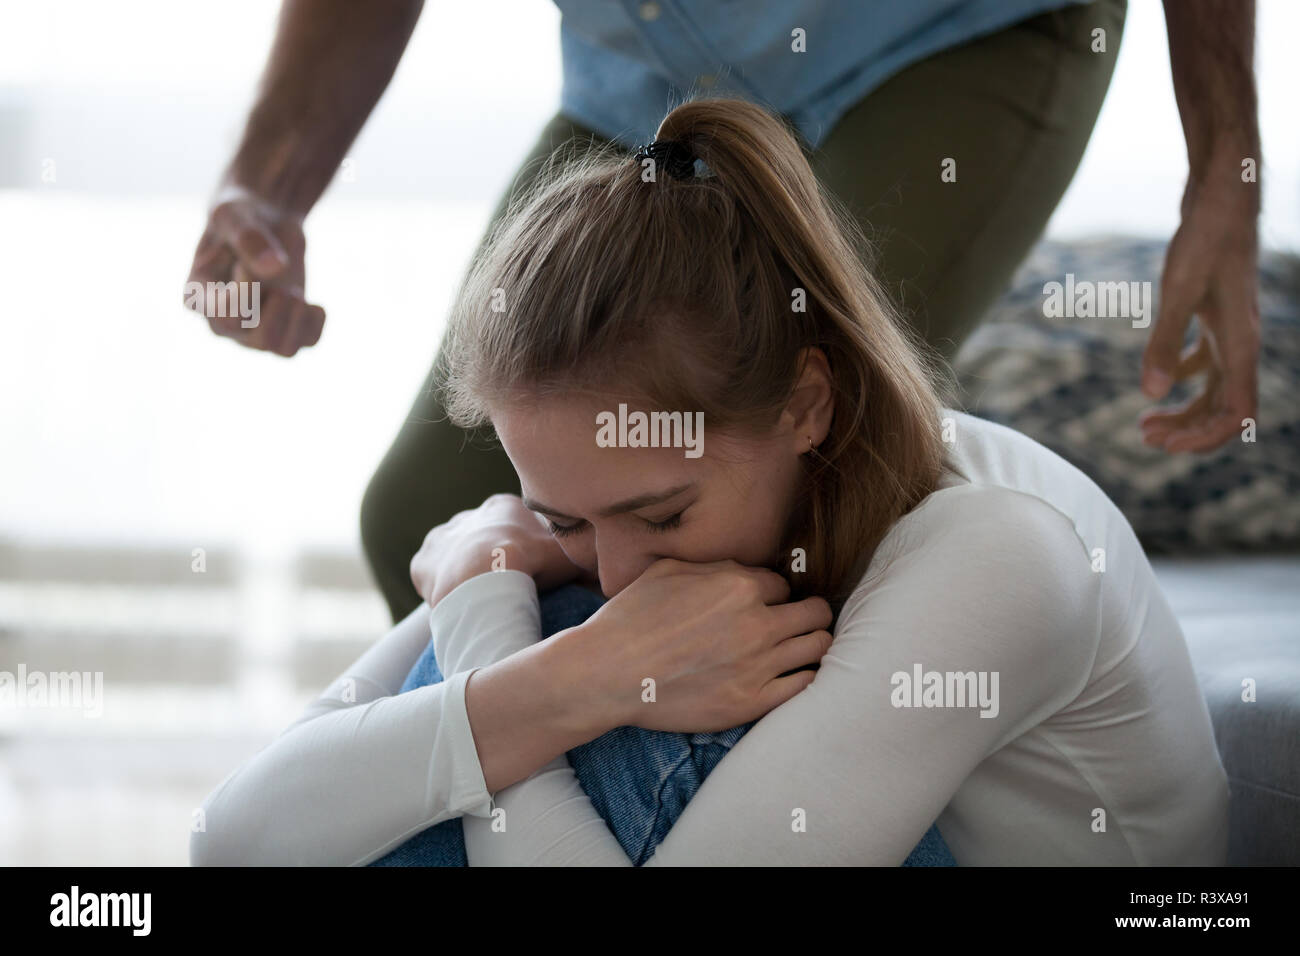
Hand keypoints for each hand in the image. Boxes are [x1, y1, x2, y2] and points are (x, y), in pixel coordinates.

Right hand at [182, 184, 325, 356]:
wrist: (265, 220)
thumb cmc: (240, 216)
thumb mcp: (235, 215)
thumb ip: (248, 238)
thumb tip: (276, 268)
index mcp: (199, 297)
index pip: (226, 317)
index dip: (248, 292)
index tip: (247, 263)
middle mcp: (223, 323)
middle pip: (260, 339)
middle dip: (280, 304)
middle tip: (278, 274)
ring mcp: (253, 331)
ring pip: (285, 349)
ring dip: (298, 314)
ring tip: (291, 289)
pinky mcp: (284, 329)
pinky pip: (308, 341)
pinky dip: (315, 320)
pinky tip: (310, 300)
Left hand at [410, 494, 589, 607]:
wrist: (482, 579)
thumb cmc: (531, 563)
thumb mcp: (572, 557)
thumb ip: (590, 560)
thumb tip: (612, 570)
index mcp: (503, 507)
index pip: (517, 527)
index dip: (526, 550)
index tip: (533, 572)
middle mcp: (469, 516)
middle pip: (485, 540)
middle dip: (494, 560)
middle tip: (509, 588)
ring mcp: (442, 538)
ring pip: (456, 556)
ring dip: (466, 573)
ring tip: (483, 601)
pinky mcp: (422, 562)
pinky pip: (433, 574)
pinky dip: (443, 588)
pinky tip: (458, 604)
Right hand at [561, 558, 833, 734]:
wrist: (607, 673)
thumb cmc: (631, 618)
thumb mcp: (669, 571)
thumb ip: (716, 567)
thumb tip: (745, 571)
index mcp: (739, 587)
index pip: (783, 583)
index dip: (773, 593)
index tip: (765, 604)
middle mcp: (757, 623)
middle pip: (815, 611)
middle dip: (807, 612)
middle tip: (795, 621)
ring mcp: (757, 665)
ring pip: (818, 646)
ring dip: (811, 642)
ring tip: (797, 647)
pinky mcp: (752, 702)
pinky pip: (805, 684)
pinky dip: (804, 675)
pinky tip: (789, 673)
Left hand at [1140, 177, 1259, 452]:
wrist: (1222, 197)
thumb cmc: (1205, 239)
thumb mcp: (1178, 291)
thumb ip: (1164, 343)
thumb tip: (1150, 394)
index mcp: (1241, 343)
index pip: (1237, 413)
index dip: (1205, 437)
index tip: (1164, 443)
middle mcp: (1242, 342)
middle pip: (1224, 408)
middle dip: (1188, 431)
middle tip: (1144, 437)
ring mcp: (1231, 331)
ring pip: (1214, 389)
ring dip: (1184, 411)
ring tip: (1144, 425)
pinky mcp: (1216, 317)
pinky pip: (1205, 363)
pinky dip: (1182, 379)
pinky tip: (1155, 384)